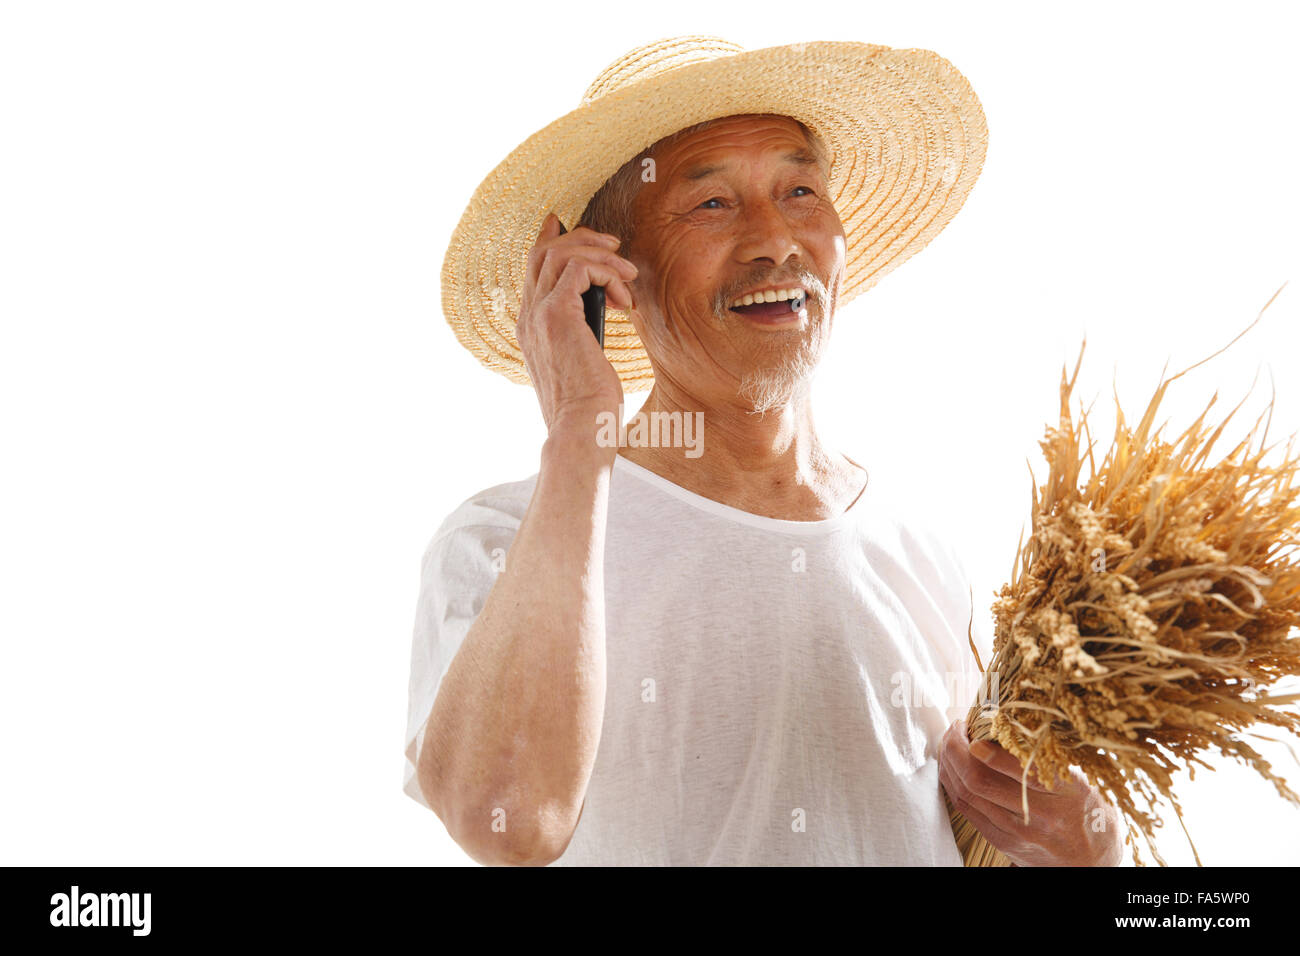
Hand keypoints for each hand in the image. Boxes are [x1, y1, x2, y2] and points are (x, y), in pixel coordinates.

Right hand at [516, 212, 636, 438]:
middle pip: (544, 252)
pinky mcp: (558, 315)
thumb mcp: (581, 363)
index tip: (567, 225)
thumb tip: (602, 313)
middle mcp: (528, 316)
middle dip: (582, 239)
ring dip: (600, 255)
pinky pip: (580, 269)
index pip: (533, 268)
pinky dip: (605, 272)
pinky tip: (623, 295)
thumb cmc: (588, 408)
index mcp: (530, 327)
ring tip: (628, 274)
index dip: (550, 240)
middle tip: (614, 247)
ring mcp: (539, 314)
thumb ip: (580, 335)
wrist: (582, 430)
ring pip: (561, 254)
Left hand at [939, 719, 1123, 865]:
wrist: (1092, 860)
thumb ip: (1048, 757)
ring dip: (950, 763)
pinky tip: (951, 766)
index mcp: (1068, 792)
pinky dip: (952, 783)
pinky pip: (966, 808)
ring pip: (968, 794)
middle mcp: (1043, 814)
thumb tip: (1007, 723)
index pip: (1024, 773)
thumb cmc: (1087, 810)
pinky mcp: (1004, 842)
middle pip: (982, 782)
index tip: (976, 736)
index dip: (993, 755)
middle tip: (956, 728)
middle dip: (957, 749)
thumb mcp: (1081, 779)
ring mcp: (1020, 831)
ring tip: (950, 741)